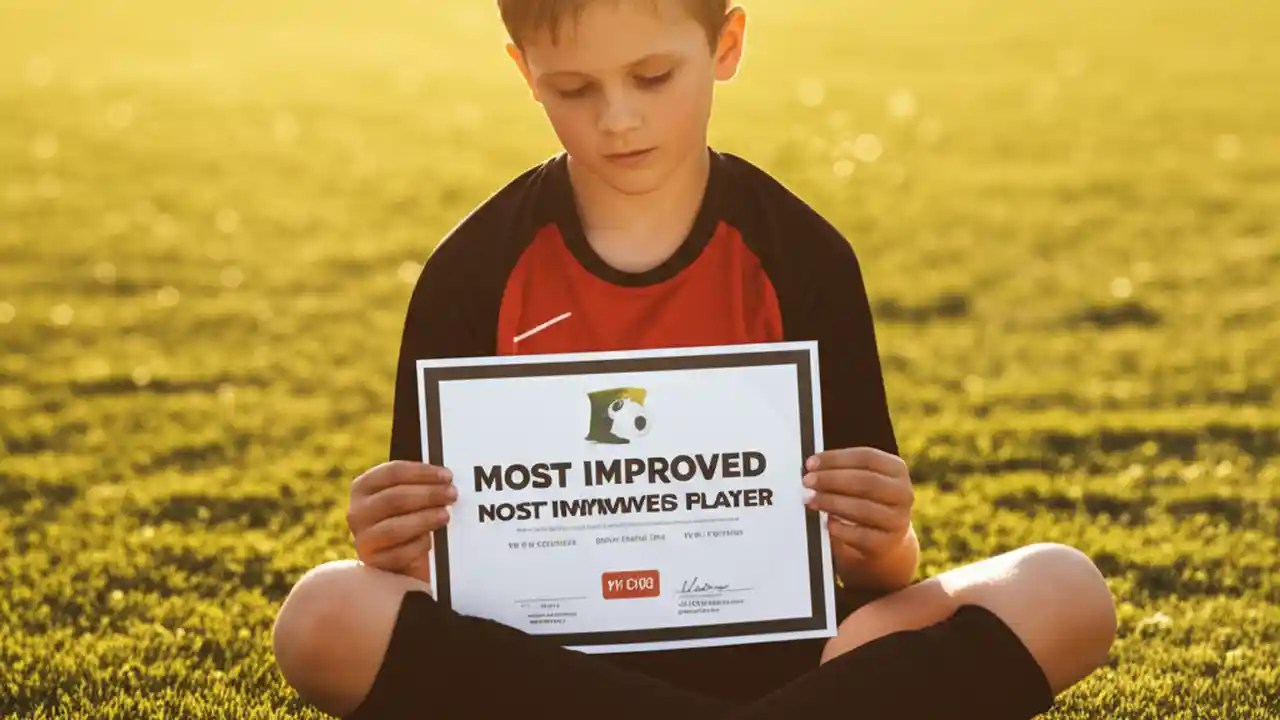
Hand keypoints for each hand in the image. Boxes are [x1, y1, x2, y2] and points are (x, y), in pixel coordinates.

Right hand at [347, 460, 456, 583]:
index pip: (393, 472)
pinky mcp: (374, 563)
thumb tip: (445, 478)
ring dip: (425, 519)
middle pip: (394, 498)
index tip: (447, 475)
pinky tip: (432, 540)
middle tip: (452, 494)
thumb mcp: (408, 497)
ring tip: (445, 515)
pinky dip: (418, 546)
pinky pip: (400, 554)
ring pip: (395, 528)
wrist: (399, 560)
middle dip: (428, 495)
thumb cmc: (407, 519)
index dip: (422, 472)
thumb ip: (419, 484)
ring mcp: (363, 539)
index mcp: (363, 487)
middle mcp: (357, 512)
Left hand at [801, 447, 913, 560]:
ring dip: (832, 502)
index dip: (836, 459)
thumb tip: (812, 468)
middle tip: (808, 481)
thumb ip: (842, 471)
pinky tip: (826, 523)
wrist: (886, 542)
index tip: (811, 463)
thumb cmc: (867, 502)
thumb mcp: (863, 482)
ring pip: (863, 508)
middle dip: (832, 480)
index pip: (867, 457)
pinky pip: (860, 535)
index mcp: (897, 470)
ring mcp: (897, 520)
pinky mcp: (886, 544)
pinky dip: (840, 528)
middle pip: (866, 481)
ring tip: (811, 500)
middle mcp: (903, 493)